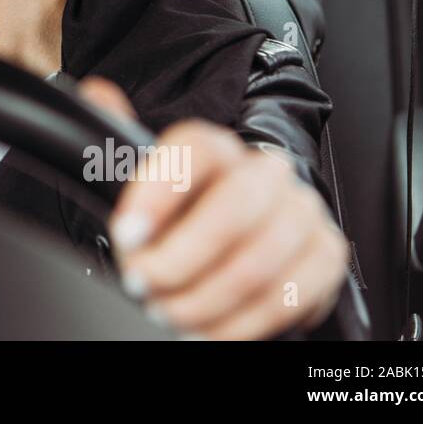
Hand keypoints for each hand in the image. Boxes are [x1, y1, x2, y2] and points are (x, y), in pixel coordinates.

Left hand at [78, 77, 347, 339]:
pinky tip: (206, 331)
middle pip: (234, 210)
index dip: (159, 190)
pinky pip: (287, 298)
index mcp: (217, 150)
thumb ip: (116, 136)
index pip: (196, 149)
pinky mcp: (325, 258)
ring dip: (203, 300)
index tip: (126, 234)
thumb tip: (97, 92)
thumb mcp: (141, 180)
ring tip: (167, 315)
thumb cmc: (183, 216)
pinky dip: (240, 325)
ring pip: (259, 262)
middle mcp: (266, 174)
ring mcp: (301, 214)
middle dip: (180, 260)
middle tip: (142, 286)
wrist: (234, 249)